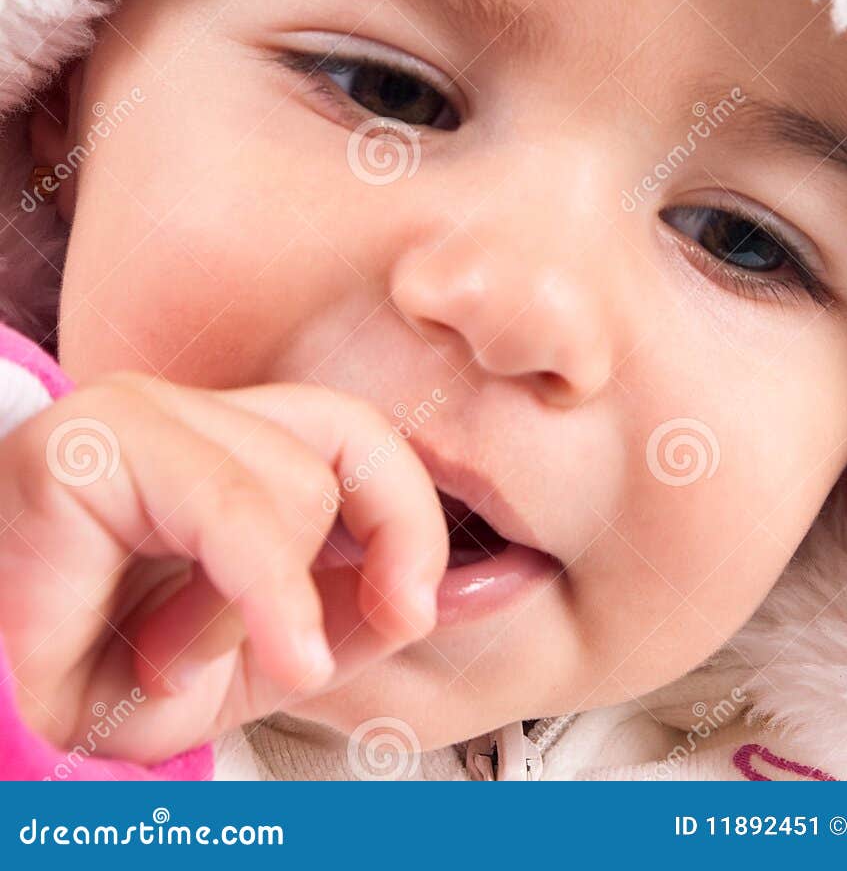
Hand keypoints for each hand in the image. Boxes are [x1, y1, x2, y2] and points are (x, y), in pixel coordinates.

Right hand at [0, 372, 448, 763]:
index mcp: (224, 448)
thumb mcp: (261, 654)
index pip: (355, 433)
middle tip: (387, 619)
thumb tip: (498, 583)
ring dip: (260, 605)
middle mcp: (183, 416)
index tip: (418, 604)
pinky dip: (260, 592)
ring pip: (295, 482)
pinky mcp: (94, 447)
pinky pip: (230, 509)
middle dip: (390, 531)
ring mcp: (136, 416)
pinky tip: (255, 653)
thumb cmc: (97, 683)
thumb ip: (362, 609)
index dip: (408, 512)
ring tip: (167, 660)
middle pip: (345, 432)